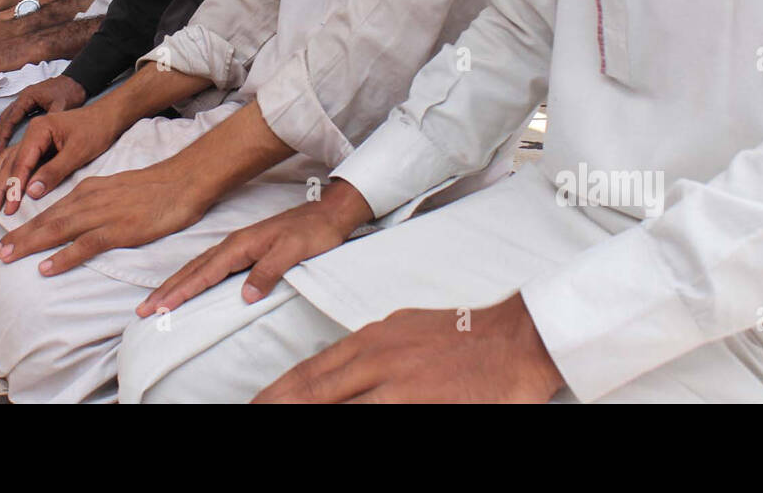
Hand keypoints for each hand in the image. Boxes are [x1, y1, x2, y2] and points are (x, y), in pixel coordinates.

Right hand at [0, 75, 86, 153]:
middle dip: (0, 135)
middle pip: (5, 118)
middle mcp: (23, 97)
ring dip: (4, 132)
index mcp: (27, 97)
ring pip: (9, 117)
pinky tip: (14, 138)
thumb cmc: (70, 91)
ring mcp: (26, 100)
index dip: (4, 135)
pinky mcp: (31, 103)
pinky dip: (12, 127)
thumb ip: (51, 119)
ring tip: (2, 149)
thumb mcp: (62, 105)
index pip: (10, 118)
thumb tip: (43, 136)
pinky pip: (17, 116)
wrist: (78, 80)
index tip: (0, 150)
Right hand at [0, 94, 114, 216]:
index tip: (8, 207)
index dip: (14, 186)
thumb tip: (32, 192)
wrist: (108, 116)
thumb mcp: (79, 152)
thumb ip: (55, 171)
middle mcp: (32, 132)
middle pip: (10, 162)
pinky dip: (4, 172)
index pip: (22, 162)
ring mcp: (33, 138)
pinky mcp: (39, 144)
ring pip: (9, 160)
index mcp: (39, 130)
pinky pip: (17, 159)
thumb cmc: (96, 130)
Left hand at [0, 160, 208, 275]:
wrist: (181, 181)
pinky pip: (85, 244)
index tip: (5, 240)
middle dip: (19, 237)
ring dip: (30, 244)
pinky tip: (46, 267)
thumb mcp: (116, 189)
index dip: (26, 226)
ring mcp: (103, 214)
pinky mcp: (119, 229)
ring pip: (58, 230)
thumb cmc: (153, 188)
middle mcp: (89, 199)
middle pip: (47, 221)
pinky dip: (63, 256)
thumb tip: (78, 218)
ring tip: (7, 257)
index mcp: (88, 189)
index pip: (50, 210)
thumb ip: (95, 203)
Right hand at [136, 179, 371, 317]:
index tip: (161, 308)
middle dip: (167, 290)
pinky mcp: (244, 249)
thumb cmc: (313, 233)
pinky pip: (209, 265)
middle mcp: (233, 244)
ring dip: (176, 284)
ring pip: (198, 267)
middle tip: (144, 310)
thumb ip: (269, 271)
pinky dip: (192, 277)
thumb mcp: (294, 251)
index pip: (205, 273)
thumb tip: (245, 295)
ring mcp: (237, 245)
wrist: (328, 214)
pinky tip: (188, 285)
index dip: (181, 292)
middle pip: (193, 270)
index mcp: (241, 245)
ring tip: (157, 301)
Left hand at [255, 294, 566, 402]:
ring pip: (335, 407)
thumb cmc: (463, 335)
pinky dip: (347, 422)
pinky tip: (326, 431)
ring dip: (304, 414)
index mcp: (370, 341)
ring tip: (272, 422)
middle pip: (311, 392)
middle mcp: (375, 360)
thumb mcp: (405, 331)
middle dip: (277, 407)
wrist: (513, 338)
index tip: (256, 405)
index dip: (278, 393)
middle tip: (250, 416)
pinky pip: (372, 418)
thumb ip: (371, 352)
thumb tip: (342, 370)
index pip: (311, 372)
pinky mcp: (416, 404)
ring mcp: (394, 386)